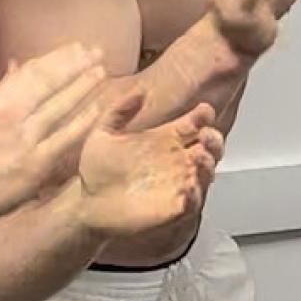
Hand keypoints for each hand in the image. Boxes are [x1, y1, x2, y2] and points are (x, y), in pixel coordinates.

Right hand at [0, 44, 108, 219]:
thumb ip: (2, 90)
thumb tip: (17, 63)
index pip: (31, 72)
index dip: (57, 58)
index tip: (76, 48)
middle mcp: (10, 118)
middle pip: (47, 83)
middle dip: (74, 65)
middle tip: (97, 53)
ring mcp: (24, 141)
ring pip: (58, 106)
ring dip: (82, 87)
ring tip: (101, 72)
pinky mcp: (37, 163)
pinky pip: (64, 137)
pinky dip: (81, 121)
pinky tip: (97, 108)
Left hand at [73, 97, 223, 236]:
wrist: (87, 205)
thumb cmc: (97, 171)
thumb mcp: (102, 135)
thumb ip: (118, 112)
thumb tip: (139, 92)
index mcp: (164, 140)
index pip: (193, 124)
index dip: (202, 116)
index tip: (203, 111)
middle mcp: (176, 161)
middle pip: (208, 147)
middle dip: (213, 139)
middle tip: (206, 135)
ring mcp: (178, 184)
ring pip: (205, 172)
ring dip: (207, 163)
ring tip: (199, 155)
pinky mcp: (174, 208)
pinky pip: (193, 201)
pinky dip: (195, 193)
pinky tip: (190, 184)